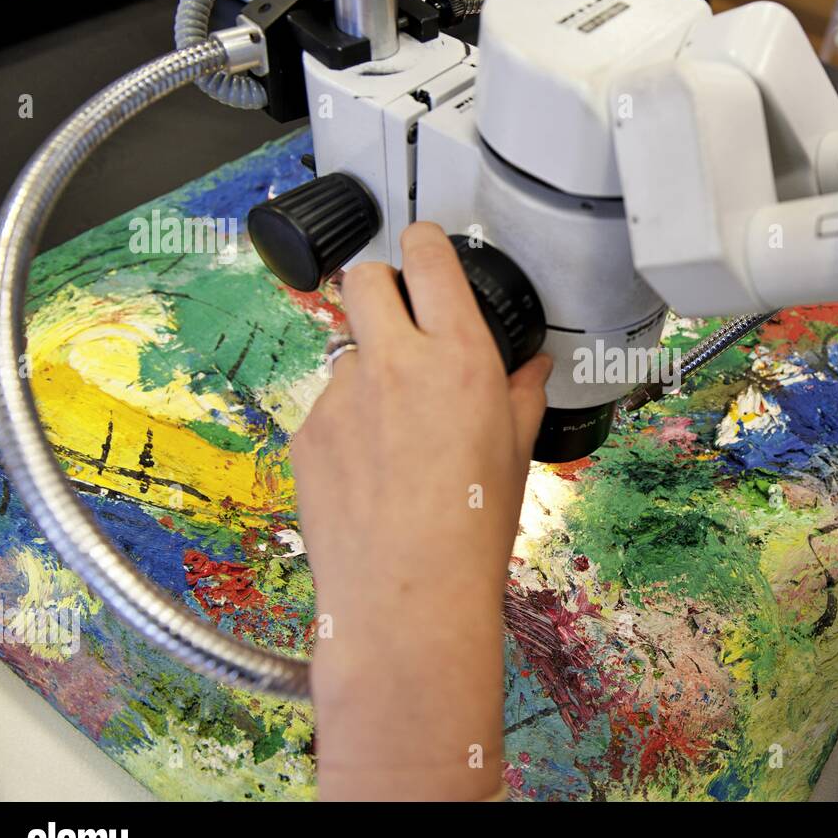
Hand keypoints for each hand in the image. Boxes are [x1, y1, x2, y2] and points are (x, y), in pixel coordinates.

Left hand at [290, 223, 551, 799]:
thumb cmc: (472, 529)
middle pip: (364, 278)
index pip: (428, 257)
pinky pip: (327, 408)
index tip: (427, 249)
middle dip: (378, 287)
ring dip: (366, 371)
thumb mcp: (515, 453)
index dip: (425, 242)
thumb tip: (530, 367)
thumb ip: (522, 394)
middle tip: (397, 323)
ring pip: (346, 352)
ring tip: (392, 435)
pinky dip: (346, 426)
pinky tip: (368, 473)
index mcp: (459, 356)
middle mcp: (396, 361)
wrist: (407, 594)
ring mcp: (342, 395)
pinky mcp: (307, 431)